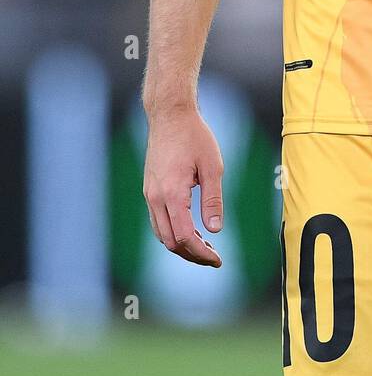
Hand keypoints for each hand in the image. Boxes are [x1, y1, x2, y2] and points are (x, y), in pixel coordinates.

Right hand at [143, 105, 223, 265]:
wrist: (169, 115)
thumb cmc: (194, 136)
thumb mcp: (212, 166)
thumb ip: (213, 200)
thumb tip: (215, 230)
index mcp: (172, 193)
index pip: (184, 237)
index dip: (201, 253)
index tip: (218, 259)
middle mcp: (155, 197)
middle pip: (170, 241)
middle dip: (192, 255)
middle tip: (214, 258)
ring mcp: (149, 194)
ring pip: (161, 233)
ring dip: (181, 245)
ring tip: (205, 247)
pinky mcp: (149, 189)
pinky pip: (158, 221)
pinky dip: (173, 232)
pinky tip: (191, 230)